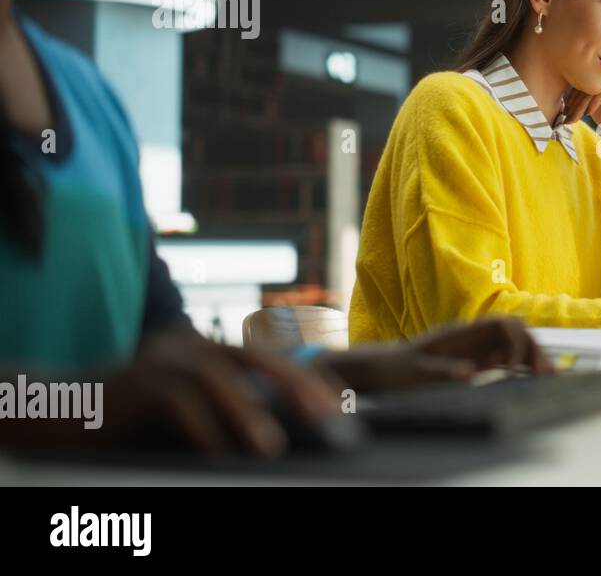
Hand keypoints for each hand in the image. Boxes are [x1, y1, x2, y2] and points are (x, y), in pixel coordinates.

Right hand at [95, 328, 337, 457]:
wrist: (62, 408)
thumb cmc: (133, 416)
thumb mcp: (189, 406)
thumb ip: (229, 406)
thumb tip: (283, 426)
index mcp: (205, 347)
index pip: (268, 355)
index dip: (306, 376)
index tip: (340, 404)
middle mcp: (187, 344)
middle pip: (252, 355)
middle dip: (294, 384)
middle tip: (325, 415)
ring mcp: (158, 358)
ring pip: (215, 377)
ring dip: (248, 412)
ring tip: (272, 447)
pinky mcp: (132, 383)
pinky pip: (175, 403)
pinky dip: (201, 428)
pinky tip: (219, 454)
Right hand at [317, 317, 551, 391]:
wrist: (384, 370)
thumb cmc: (428, 368)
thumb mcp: (467, 364)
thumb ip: (492, 360)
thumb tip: (528, 365)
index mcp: (478, 338)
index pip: (516, 330)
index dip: (536, 347)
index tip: (550, 372)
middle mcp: (467, 335)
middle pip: (510, 325)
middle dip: (530, 347)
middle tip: (541, 373)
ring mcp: (446, 345)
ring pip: (484, 332)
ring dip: (506, 347)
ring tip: (513, 367)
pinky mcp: (420, 363)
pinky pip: (437, 366)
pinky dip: (454, 370)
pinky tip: (468, 374)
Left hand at [563, 69, 600, 132]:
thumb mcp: (591, 107)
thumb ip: (581, 98)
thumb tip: (560, 97)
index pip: (582, 80)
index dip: (570, 96)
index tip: (563, 112)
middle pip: (586, 83)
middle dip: (574, 102)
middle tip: (567, 117)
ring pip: (593, 87)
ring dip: (581, 105)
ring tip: (575, 118)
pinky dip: (594, 103)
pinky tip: (589, 114)